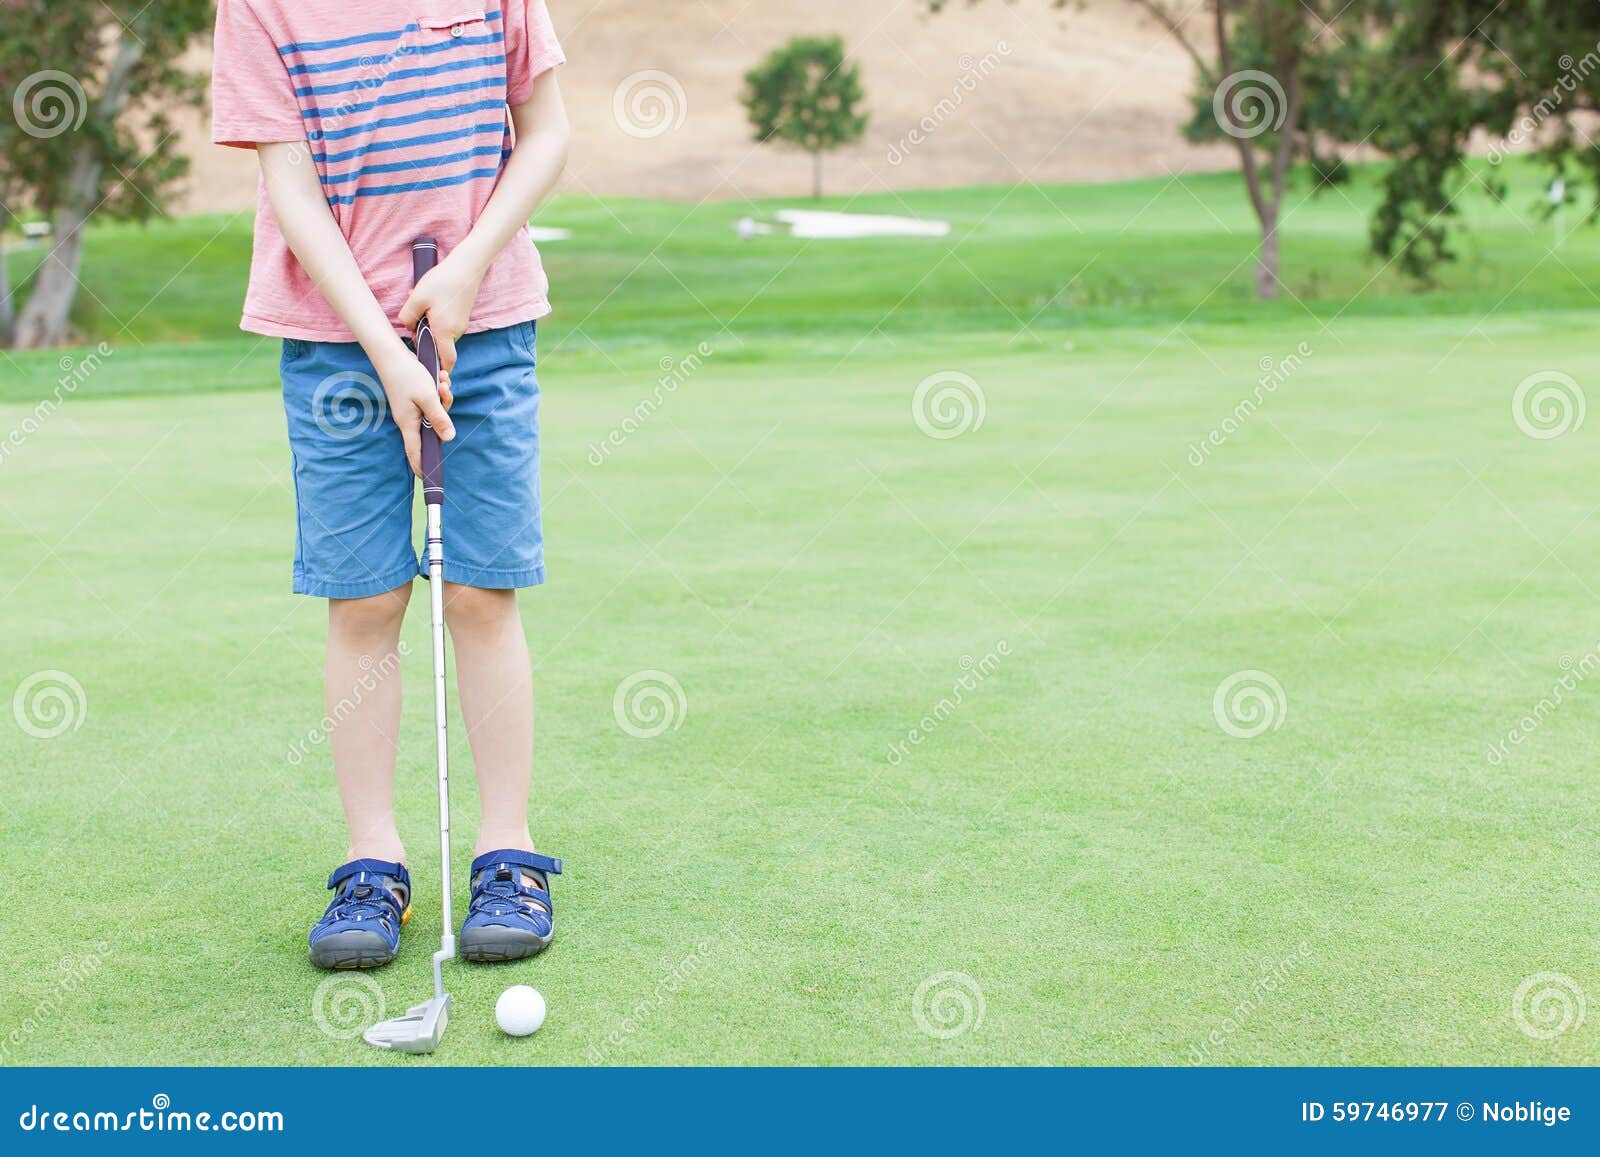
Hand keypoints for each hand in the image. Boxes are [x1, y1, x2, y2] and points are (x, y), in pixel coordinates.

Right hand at [376, 345, 454, 476]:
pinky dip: (439, 392)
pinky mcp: (415, 401)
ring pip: (436, 414)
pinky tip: (440, 377)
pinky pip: (434, 403)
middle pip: (434, 430)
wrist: (392, 354)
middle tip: (444, 391)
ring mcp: (412, 411)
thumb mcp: (427, 397)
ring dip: (444, 398)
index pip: (416, 452)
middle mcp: (410, 420)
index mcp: (409, 424)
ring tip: (442, 380)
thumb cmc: (407, 375)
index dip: (422, 467)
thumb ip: (439, 418)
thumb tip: (449, 438)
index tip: (430, 480)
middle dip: (445, 415)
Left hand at [398, 255, 483, 376]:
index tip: (429, 371)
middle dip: (426, 338)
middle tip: (414, 321)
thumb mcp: (417, 298)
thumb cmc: (442, 282)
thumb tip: (408, 328)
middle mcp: (456, 331)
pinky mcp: (462, 315)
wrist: (466, 267)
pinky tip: (429, 301)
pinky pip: (447, 323)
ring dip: (430, 325)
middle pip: (440, 346)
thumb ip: (407, 318)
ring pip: (442, 333)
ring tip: (421, 305)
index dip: (439, 370)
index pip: (446, 361)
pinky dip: (436, 318)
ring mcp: (461, 323)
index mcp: (445, 331)